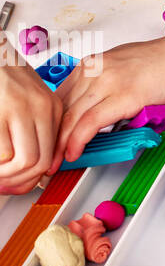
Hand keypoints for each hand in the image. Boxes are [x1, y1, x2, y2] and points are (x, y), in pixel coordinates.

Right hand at [0, 55, 61, 193]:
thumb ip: (36, 128)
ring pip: (26, 160)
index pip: (57, 149)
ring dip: (9, 176)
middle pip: (43, 159)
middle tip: (7, 184)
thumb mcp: (29, 101)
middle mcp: (40, 107)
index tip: (29, 182)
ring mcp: (19, 110)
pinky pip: (4, 153)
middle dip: (24, 180)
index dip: (41, 173)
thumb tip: (38, 168)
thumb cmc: (4, 81)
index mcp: (51, 106)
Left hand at [55, 36, 164, 164]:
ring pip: (71, 118)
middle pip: (61, 109)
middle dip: (51, 137)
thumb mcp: (125, 67)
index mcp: (93, 64)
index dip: (51, 124)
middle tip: (48, 157)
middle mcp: (96, 70)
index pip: (59, 98)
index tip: (50, 140)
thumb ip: (106, 86)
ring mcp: (109, 81)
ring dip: (60, 145)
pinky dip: (78, 141)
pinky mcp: (125, 95)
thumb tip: (97, 111)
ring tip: (56, 162)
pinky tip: (74, 152)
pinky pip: (90, 123)